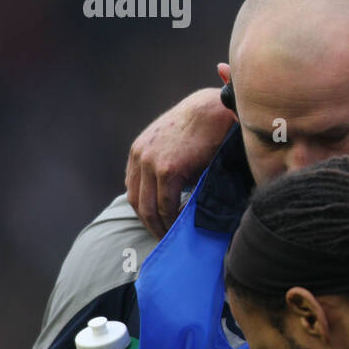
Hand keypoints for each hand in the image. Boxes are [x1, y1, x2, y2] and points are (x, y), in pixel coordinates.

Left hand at [126, 86, 233, 237]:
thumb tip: (178, 198)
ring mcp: (151, 163)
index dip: (145, 211)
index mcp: (139, 151)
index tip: (158, 224)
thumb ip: (169, 168)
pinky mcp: (167, 169)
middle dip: (150, 225)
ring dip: (161, 227)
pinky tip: (183, 226)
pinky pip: (167, 204)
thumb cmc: (203, 127)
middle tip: (164, 239)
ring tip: (173, 238)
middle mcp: (139, 157)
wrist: (213, 109)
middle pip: (138, 203)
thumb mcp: (176, 146)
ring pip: (150, 208)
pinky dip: (173, 219)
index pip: (134, 190)